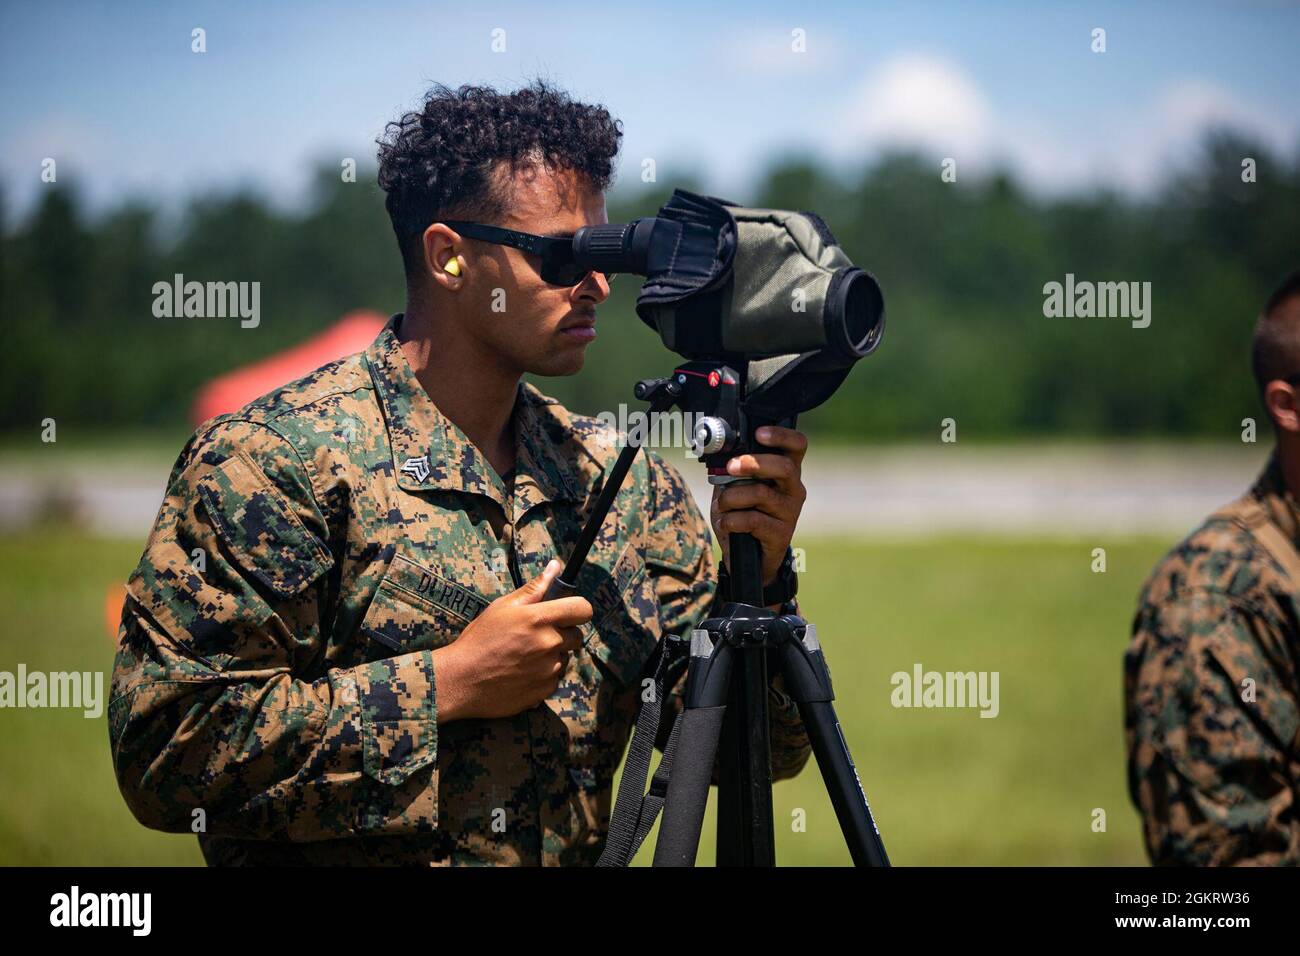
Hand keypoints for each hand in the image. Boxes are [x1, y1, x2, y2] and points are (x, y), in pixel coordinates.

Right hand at [432, 560, 590, 721]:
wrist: (461, 680)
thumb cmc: (479, 639)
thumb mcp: (502, 607)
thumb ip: (534, 588)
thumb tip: (556, 566)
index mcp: (540, 619)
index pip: (583, 609)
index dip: (576, 609)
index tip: (565, 613)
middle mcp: (550, 643)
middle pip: (576, 635)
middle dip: (562, 633)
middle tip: (535, 636)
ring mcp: (549, 669)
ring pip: (564, 657)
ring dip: (552, 655)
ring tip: (523, 656)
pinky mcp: (546, 690)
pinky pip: (555, 677)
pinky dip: (544, 675)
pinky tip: (521, 672)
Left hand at [710, 425, 807, 586]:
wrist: (749, 557)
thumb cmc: (742, 515)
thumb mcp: (735, 488)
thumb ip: (732, 471)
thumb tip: (720, 456)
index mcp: (786, 471)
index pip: (797, 445)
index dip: (781, 435)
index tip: (759, 433)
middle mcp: (794, 489)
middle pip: (784, 467)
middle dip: (754, 463)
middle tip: (731, 467)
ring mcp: (790, 512)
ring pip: (761, 494)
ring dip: (732, 498)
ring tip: (723, 505)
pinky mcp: (781, 533)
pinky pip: (752, 520)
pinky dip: (731, 520)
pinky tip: (727, 524)